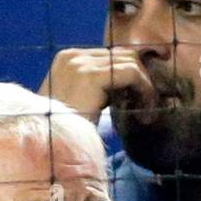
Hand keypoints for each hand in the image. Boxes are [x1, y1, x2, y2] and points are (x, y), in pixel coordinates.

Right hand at [39, 47, 154, 125]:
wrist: (51, 146)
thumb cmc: (71, 132)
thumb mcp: (88, 102)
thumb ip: (105, 87)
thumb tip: (135, 83)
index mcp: (69, 59)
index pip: (114, 55)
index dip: (135, 76)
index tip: (143, 101)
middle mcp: (72, 56)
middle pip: (124, 55)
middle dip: (143, 79)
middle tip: (149, 107)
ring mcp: (79, 62)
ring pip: (131, 62)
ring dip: (146, 88)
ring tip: (146, 114)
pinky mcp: (89, 74)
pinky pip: (132, 72)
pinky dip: (145, 90)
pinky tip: (144, 113)